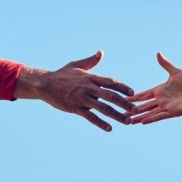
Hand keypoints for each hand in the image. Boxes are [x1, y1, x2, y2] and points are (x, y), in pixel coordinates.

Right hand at [15, 50, 134, 130]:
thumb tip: (101, 52)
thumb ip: (91, 61)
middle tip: (135, 110)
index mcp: (90, 78)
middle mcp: (88, 88)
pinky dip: (101, 123)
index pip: (110, 82)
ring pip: (103, 108)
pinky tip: (109, 128)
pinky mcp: (75, 108)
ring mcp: (82, 99)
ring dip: (117, 115)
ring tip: (127, 121)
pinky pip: (90, 117)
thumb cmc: (61, 74)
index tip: (133, 93)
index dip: (122, 87)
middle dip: (124, 103)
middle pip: (111, 96)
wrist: (45, 84)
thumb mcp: (76, 65)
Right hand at [127, 53, 181, 123]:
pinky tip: (142, 122)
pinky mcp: (172, 112)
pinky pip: (159, 116)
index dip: (133, 97)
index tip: (123, 98)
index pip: (143, 95)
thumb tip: (158, 53)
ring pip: (149, 113)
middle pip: (143, 106)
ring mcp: (165, 107)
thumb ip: (165, 64)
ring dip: (139, 117)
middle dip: (132, 110)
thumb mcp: (175, 72)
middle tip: (121, 113)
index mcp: (159, 90)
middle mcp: (161, 100)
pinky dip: (151, 118)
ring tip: (129, 121)